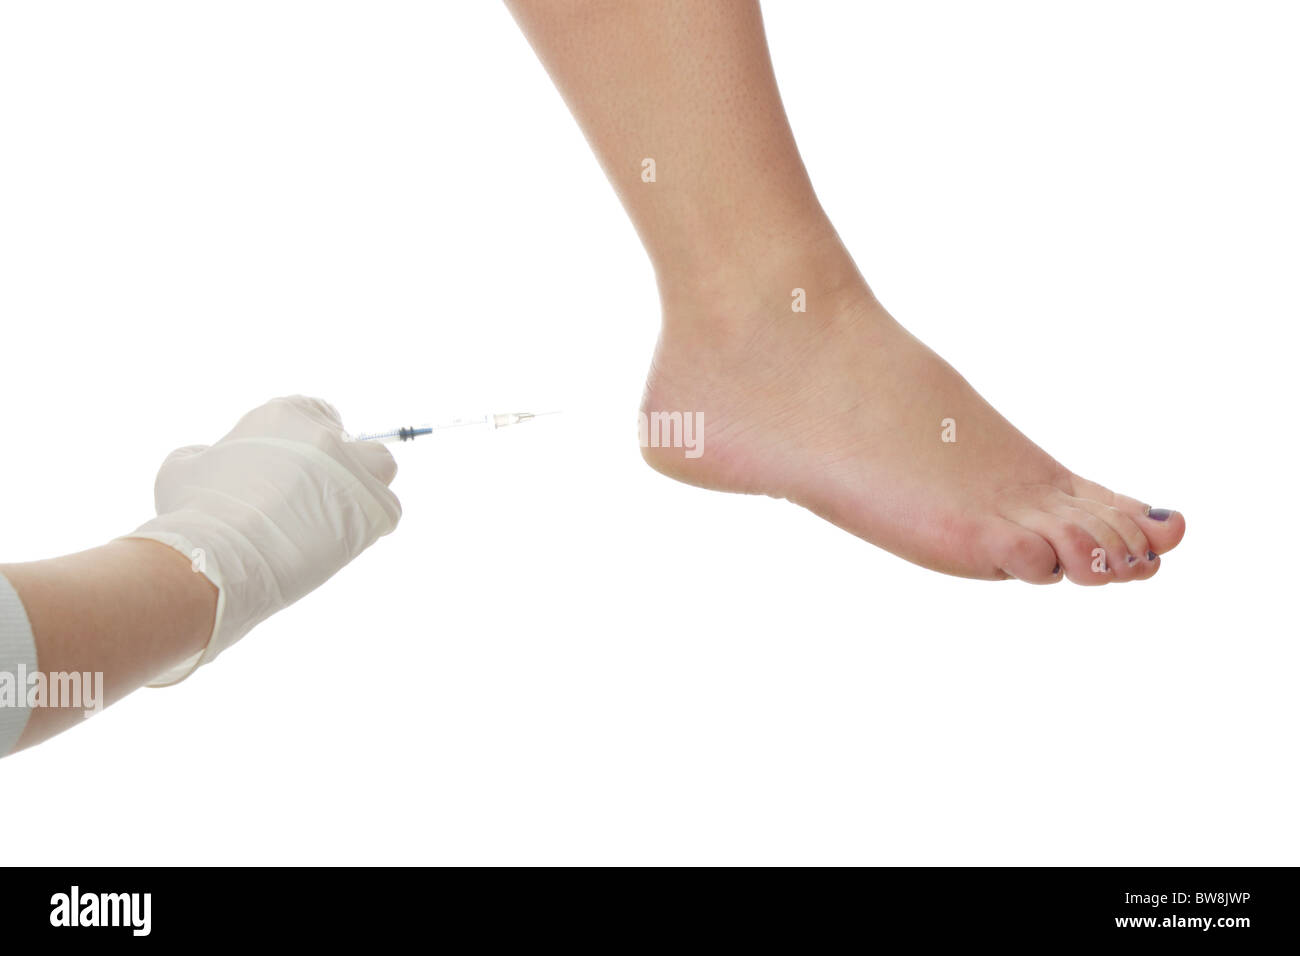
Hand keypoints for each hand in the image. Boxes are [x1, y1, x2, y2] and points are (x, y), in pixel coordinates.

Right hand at [126, 396, 401, 683]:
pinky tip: (338, 542)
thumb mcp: (183, 466)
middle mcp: (325, 435)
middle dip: (340, 464)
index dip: (309, 442)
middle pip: (351, 441)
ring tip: (335, 517)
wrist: (216, 558)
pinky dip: (370, 525)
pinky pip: (386, 511)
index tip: (297, 468)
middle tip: (315, 497)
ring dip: (365, 487)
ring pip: (379, 467)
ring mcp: (353, 471)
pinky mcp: (372, 509)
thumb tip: (208, 457)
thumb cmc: (194, 515)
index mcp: (284, 414)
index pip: (316, 413)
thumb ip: (206, 453)